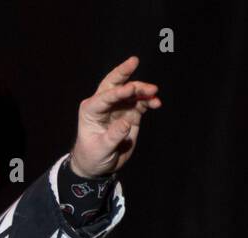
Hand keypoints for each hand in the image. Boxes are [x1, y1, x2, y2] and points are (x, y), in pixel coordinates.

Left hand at [70, 55, 161, 177]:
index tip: (131, 89)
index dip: (118, 91)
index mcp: (91, 110)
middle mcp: (104, 105)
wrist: (98, 166)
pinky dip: (149, 100)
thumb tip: (127, 122)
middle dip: (124, 72)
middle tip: (134, 61)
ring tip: (154, 92)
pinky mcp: (130, 113)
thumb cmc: (93, 157)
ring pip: (131, 92)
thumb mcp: (101, 150)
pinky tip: (156, 103)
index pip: (105, 96)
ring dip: (143, 90)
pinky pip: (141, 102)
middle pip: (114, 83)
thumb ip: (113, 136)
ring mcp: (118, 107)